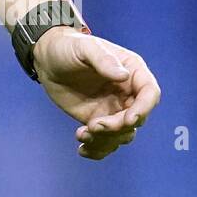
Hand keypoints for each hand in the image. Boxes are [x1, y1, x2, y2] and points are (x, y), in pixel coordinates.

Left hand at [32, 27, 160, 160]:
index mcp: (131, 71)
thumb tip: (123, 76)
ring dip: (106, 140)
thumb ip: (103, 59)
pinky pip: (106, 141)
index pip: (149, 93)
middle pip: (136, 119)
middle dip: (118, 127)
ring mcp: (113, 109)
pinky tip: (83, 150)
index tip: (129, 120)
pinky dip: (98, 150)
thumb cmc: (68, 46)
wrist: (46, 60)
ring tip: (82, 134)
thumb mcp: (84, 47)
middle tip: (94, 125)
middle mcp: (127, 93)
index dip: (144, 109)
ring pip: (122, 134)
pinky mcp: (97, 120)